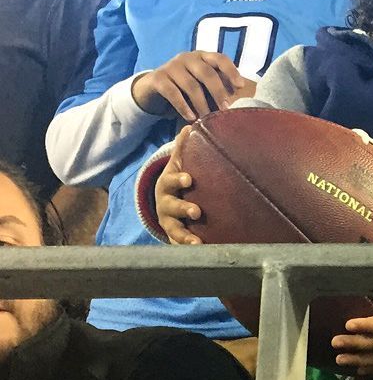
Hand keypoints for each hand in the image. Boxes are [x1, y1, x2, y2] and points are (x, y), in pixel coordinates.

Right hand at [132, 51, 248, 120]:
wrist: (153, 87)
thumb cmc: (186, 88)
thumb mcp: (203, 86)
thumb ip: (218, 89)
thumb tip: (239, 105)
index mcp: (203, 57)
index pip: (220, 58)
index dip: (231, 71)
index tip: (241, 86)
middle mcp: (188, 58)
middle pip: (207, 73)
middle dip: (218, 92)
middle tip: (226, 109)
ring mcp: (172, 66)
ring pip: (191, 85)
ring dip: (201, 104)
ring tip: (208, 119)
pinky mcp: (157, 78)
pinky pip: (172, 92)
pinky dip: (183, 107)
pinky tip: (191, 118)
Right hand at [156, 126, 202, 244]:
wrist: (164, 201)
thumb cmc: (178, 180)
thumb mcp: (178, 164)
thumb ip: (182, 148)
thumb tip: (189, 126)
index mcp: (168, 184)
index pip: (172, 180)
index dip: (179, 179)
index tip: (190, 179)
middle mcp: (166, 204)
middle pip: (171, 206)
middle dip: (183, 208)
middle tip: (196, 211)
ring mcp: (169, 221)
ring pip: (174, 229)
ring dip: (185, 236)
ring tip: (196, 242)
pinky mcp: (176, 236)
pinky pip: (180, 244)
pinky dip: (187, 248)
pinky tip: (200, 252)